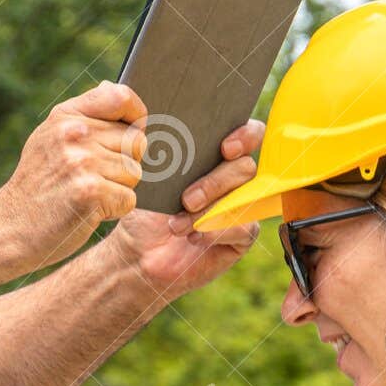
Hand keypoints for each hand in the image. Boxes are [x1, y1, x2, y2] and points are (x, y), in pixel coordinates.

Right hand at [0, 81, 146, 268]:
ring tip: (86, 195)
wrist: (9, 226)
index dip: (137, 115)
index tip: (134, 129)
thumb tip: (112, 87)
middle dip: (123, 164)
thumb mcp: (49, 138)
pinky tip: (87, 211)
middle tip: (92, 178)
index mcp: (66, 116)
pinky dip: (113, 211)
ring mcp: (81, 161)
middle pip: (137, 143)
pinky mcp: (90, 192)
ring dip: (118, 189)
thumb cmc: (37, 186)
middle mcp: (74, 133)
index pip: (121, 97)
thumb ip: (82, 115)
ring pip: (135, 173)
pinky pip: (128, 199)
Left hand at [107, 119, 263, 297]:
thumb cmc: (145, 210)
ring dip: (211, 210)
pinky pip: (245, 228)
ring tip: (177, 224)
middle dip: (215, 182)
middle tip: (187, 199)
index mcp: (215, 155)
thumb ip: (172, 155)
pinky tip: (193, 237)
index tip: (225, 147)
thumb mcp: (153, 179)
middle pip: (245, 167)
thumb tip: (178, 135)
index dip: (245, 136)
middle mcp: (233, 178)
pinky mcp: (242, 235)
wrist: (137, 251)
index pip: (249, 134)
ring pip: (245, 197)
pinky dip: (218, 231)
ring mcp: (241, 206)